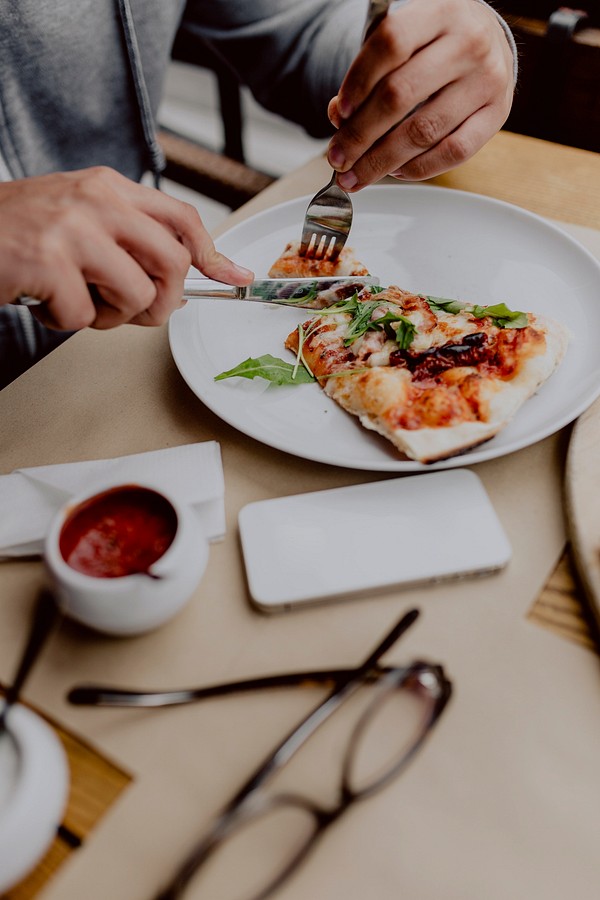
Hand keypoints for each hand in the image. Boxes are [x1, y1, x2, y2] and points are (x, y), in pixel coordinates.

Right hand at [0, 167, 253, 329]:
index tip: (235, 277)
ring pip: (137, 296)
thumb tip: (178, 282)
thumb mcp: (78, 217)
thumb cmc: (16, 231)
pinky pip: (83, 316)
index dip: (213, 254)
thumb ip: (127, 239)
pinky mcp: (48, 262)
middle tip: (135, 312)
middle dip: (163, 302)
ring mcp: (72, 229)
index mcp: (108, 187)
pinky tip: (41, 301)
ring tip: (76, 300)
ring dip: (110, 317)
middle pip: (172, 263)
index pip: (181, 218)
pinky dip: (63, 322)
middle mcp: (96, 201)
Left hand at [326, 0, 514, 187]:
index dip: (359, 82)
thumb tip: (340, 118)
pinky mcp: (497, 114)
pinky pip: (453, 152)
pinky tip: (396, 171)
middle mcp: (468, 43)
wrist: (489, 41)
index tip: (339, 113)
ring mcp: (487, 80)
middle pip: (401, 95)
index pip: (391, 44)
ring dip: (382, 161)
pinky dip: (418, 168)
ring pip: (424, 131)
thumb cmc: (436, 42)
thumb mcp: (404, 40)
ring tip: (358, 174)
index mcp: (440, 12)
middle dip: (360, 135)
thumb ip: (370, 73)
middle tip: (337, 159)